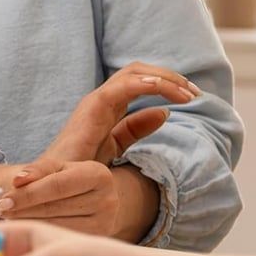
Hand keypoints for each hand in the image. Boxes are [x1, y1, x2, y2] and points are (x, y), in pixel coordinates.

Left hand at [0, 159, 118, 235]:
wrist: (95, 197)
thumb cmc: (69, 179)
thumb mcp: (56, 168)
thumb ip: (37, 170)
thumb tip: (18, 181)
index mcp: (97, 174)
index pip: (56, 185)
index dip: (28, 193)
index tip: (3, 200)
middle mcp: (108, 200)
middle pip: (55, 206)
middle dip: (23, 209)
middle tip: (0, 211)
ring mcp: (106, 223)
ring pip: (57, 225)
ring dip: (28, 224)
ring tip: (8, 220)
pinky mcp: (98, 239)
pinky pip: (63, 237)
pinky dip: (41, 235)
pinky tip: (24, 232)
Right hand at [45, 61, 198, 164]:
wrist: (59, 184)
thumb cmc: (81, 169)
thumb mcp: (116, 146)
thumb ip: (136, 128)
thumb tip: (164, 112)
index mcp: (108, 106)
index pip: (139, 80)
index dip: (168, 83)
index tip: (193, 97)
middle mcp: (102, 98)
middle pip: (138, 71)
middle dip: (170, 77)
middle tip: (196, 92)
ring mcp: (96, 101)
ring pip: (133, 72)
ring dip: (165, 78)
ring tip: (188, 93)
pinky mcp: (93, 107)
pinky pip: (122, 86)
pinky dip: (147, 83)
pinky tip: (165, 90)